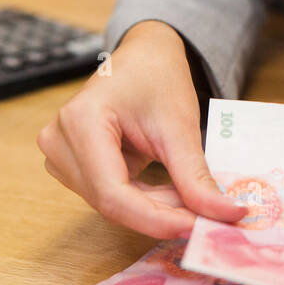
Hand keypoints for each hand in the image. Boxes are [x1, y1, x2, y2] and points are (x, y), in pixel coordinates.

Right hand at [37, 21, 243, 237]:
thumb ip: (195, 176)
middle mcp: (59, 141)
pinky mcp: (71, 166)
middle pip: (111, 202)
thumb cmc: (156, 76)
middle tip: (204, 218)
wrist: (142, 57)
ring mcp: (60, 155)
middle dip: (159, 215)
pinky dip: (144, 201)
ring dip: (154, 209)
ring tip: (189, 197)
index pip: (113, 193)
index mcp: (81, 121)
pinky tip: (171, 194)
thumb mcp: (180, 125)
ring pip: (111, 205)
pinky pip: (110, 197)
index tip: (196, 227)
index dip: (155, 218)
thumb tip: (224, 216)